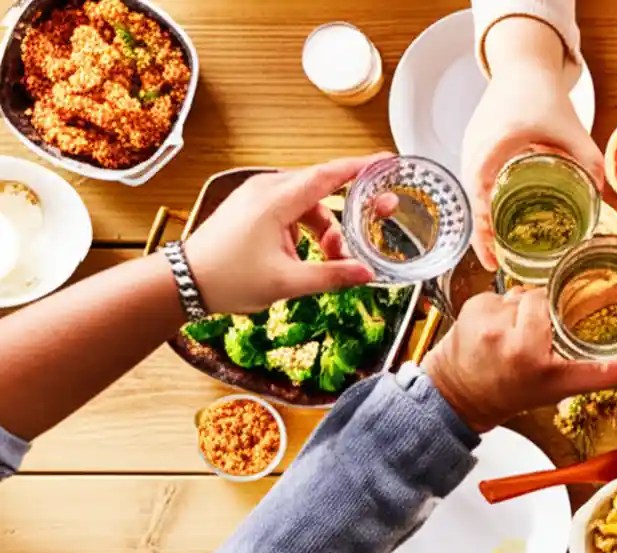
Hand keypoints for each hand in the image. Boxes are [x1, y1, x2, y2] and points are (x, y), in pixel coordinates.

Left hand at [183, 155, 384, 313]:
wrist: (184, 281)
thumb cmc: (227, 279)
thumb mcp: (286, 283)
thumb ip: (331, 275)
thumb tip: (365, 273)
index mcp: (275, 201)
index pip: (328, 175)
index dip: (361, 166)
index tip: (386, 160)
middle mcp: (266, 189)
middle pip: (323, 188)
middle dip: (350, 207)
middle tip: (374, 222)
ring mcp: (257, 195)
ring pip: (308, 201)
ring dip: (326, 226)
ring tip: (330, 257)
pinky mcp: (252, 205)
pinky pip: (291, 207)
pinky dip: (307, 226)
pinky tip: (306, 252)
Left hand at [424, 286, 616, 431]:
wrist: (457, 394)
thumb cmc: (511, 391)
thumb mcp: (558, 387)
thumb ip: (601, 373)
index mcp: (539, 365)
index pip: (586, 360)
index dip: (616, 355)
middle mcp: (514, 343)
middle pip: (546, 300)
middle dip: (543, 313)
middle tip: (532, 337)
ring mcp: (491, 321)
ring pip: (522, 296)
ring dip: (520, 311)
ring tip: (510, 336)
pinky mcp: (474, 306)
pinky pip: (500, 295)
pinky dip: (501, 307)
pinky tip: (494, 329)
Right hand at [461, 17, 602, 270]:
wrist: (521, 66)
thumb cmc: (542, 94)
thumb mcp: (572, 128)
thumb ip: (589, 160)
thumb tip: (602, 197)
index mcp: (497, 143)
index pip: (481, 193)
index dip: (484, 226)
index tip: (491, 252)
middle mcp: (476, 148)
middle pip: (470, 201)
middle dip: (481, 235)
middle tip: (495, 263)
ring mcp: (469, 147)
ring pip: (469, 194)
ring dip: (480, 222)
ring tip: (495, 251)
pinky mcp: (471, 148)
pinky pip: (472, 183)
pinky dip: (481, 205)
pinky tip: (495, 224)